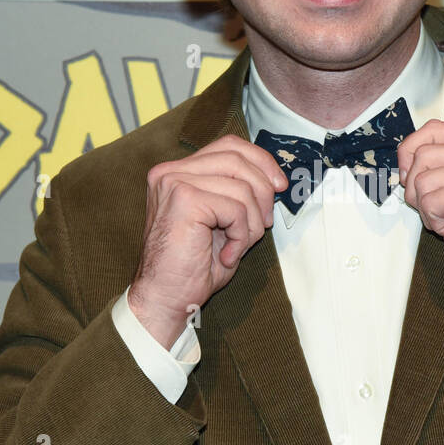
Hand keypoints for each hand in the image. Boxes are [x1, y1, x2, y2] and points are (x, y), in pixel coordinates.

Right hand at [128, 135, 287, 345]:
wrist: (165, 299)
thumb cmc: (193, 268)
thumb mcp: (222, 222)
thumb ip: (238, 195)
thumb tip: (273, 180)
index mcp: (178, 172)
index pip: (229, 146)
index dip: (260, 161)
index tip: (278, 185)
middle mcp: (171, 171)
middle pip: (237, 159)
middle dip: (263, 192)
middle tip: (264, 224)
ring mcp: (174, 182)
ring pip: (241, 186)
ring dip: (252, 222)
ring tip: (239, 246)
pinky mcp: (184, 199)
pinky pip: (236, 207)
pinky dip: (241, 235)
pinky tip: (227, 254)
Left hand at [396, 120, 443, 318]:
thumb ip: (442, 176)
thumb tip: (405, 166)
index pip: (434, 130)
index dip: (411, 151)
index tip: (409, 178)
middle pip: (422, 153)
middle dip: (416, 189)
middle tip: (438, 213)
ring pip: (422, 179)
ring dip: (427, 210)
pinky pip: (429, 201)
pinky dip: (435, 223)